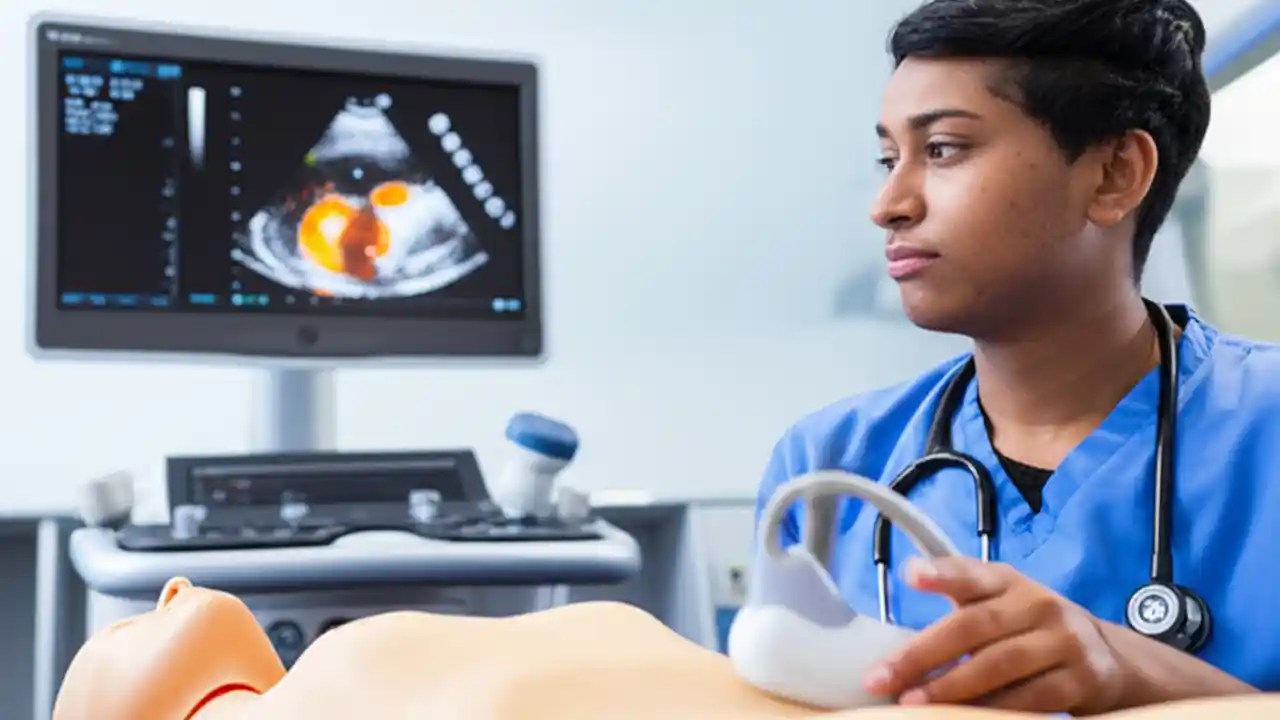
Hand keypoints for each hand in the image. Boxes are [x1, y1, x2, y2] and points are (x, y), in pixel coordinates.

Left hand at [862, 556, 1126, 713]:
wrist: (1109, 658)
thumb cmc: (1030, 629)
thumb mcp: (999, 602)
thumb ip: (956, 597)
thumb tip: (905, 595)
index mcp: (1008, 581)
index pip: (971, 573)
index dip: (942, 573)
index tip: (911, 576)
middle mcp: (1038, 604)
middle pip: (974, 626)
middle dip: (923, 654)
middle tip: (883, 677)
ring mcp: (1064, 640)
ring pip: (1001, 664)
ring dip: (953, 687)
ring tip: (913, 702)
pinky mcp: (1083, 679)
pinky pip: (1032, 697)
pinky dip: (995, 707)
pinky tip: (964, 717)